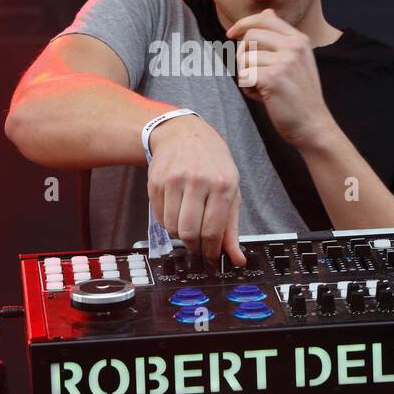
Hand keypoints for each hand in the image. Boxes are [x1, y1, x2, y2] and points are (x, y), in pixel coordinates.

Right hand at [147, 114, 246, 265]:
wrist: (182, 133)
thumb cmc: (211, 162)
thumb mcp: (231, 189)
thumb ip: (232, 228)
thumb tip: (237, 259)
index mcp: (222, 184)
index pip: (214, 231)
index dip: (212, 250)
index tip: (211, 255)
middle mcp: (198, 181)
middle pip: (190, 233)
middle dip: (195, 247)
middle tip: (198, 246)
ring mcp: (174, 181)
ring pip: (173, 228)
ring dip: (181, 235)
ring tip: (188, 225)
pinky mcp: (156, 183)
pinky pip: (160, 217)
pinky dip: (168, 223)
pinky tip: (177, 212)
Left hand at [226, 9, 335, 148]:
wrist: (312, 124)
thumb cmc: (300, 95)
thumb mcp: (297, 60)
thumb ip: (281, 38)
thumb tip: (267, 11)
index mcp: (299, 39)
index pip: (265, 18)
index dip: (243, 24)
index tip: (231, 35)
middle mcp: (294, 46)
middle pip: (250, 36)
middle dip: (243, 55)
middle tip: (251, 73)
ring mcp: (284, 62)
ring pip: (244, 58)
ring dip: (246, 75)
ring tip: (262, 88)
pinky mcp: (273, 78)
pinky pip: (244, 76)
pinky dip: (247, 89)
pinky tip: (261, 97)